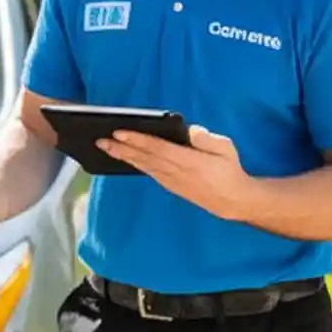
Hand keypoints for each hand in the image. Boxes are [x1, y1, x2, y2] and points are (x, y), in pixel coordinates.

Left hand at [97, 125, 253, 219]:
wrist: (231, 200)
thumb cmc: (228, 170)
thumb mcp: (226, 148)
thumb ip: (206, 139)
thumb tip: (189, 130)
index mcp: (188, 161)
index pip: (157, 148)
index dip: (137, 140)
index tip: (119, 132)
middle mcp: (175, 171)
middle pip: (144, 157)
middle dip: (121, 148)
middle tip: (100, 140)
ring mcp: (170, 180)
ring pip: (142, 165)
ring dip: (123, 156)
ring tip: (106, 148)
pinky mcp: (169, 185)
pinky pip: (147, 172)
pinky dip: (134, 164)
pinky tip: (124, 158)